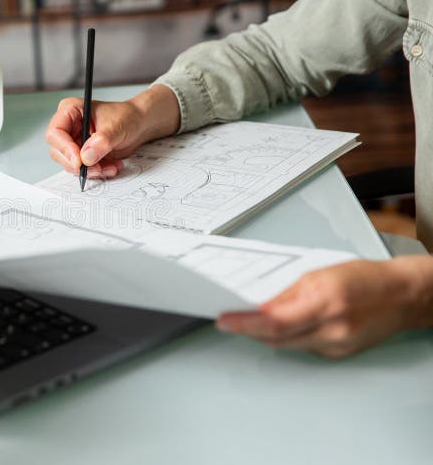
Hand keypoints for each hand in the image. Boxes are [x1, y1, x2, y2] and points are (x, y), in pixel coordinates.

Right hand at [45, 84, 179, 177]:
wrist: (139, 125)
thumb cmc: (127, 117)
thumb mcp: (116, 126)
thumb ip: (101, 141)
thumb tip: (86, 157)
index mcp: (70, 111)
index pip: (55, 132)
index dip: (65, 148)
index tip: (79, 161)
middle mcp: (68, 127)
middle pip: (58, 151)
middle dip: (77, 164)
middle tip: (96, 169)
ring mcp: (74, 142)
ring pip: (70, 163)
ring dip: (90, 170)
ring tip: (110, 167)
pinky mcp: (82, 154)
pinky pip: (82, 169)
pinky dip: (97, 172)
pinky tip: (112, 166)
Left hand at [216, 256, 432, 358]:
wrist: (403, 295)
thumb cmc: (366, 277)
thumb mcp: (320, 272)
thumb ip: (287, 289)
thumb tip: (257, 300)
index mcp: (324, 299)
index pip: (273, 318)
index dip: (244, 322)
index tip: (224, 319)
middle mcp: (331, 326)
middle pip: (276, 336)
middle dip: (247, 329)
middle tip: (227, 321)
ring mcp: (336, 344)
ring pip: (285, 345)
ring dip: (263, 335)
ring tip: (245, 322)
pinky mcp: (338, 354)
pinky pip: (301, 347)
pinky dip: (285, 338)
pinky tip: (277, 328)